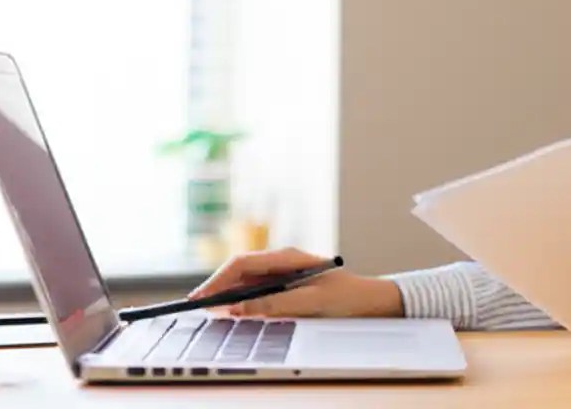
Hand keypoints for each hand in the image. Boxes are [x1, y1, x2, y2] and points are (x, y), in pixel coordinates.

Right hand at [189, 247, 403, 318]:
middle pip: (239, 271)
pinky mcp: (286, 286)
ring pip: (246, 281)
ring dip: (227, 295)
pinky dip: (241, 301)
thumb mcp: (311, 302)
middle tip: (197, 307)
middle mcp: (283, 261)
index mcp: (288, 257)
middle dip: (217, 288)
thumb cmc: (348, 297)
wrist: (373, 300)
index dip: (218, 280)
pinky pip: (257, 291)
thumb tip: (239, 309)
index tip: (201, 298)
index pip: (242, 264)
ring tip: (208, 311)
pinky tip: (232, 313)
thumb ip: (275, 305)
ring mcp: (283, 273)